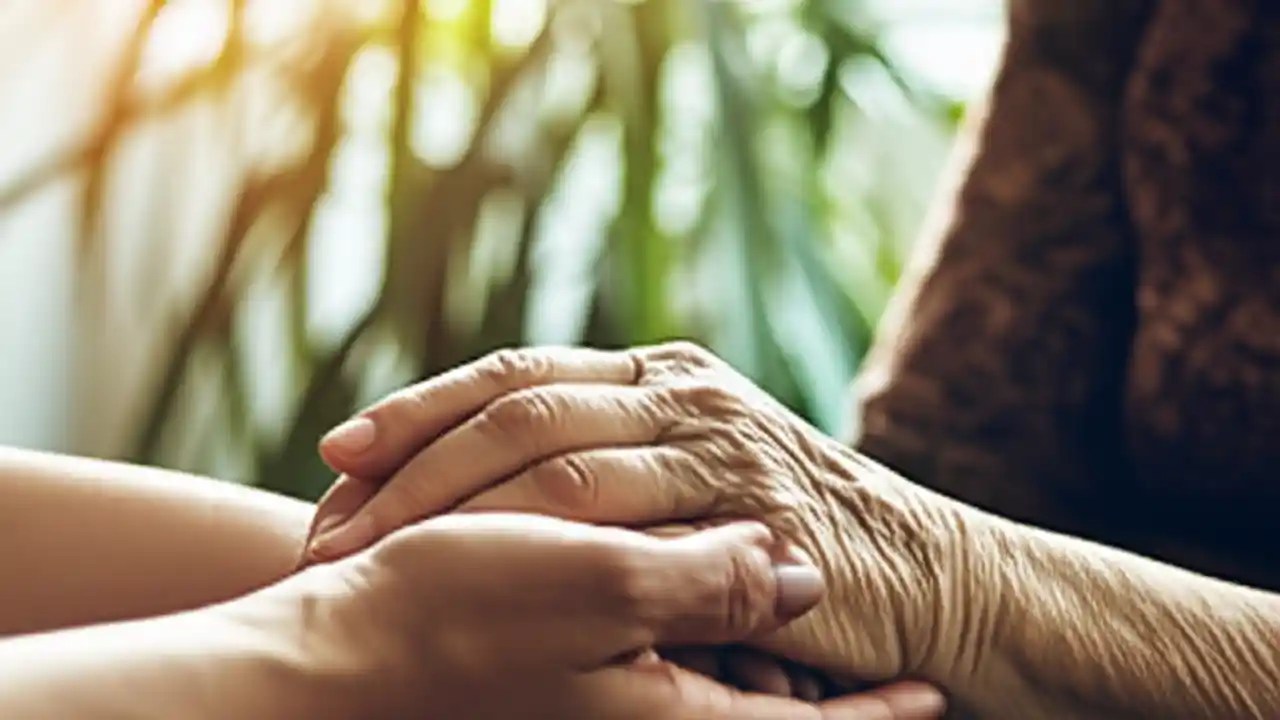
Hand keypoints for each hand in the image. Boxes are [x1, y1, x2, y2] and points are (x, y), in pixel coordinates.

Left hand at [304, 344, 989, 691]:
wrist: (929, 581)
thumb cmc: (791, 531)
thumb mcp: (694, 473)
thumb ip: (612, 459)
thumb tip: (484, 476)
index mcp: (661, 374)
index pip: (516, 374)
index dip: (421, 407)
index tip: (336, 451)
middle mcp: (684, 396)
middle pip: (519, 410)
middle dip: (413, 465)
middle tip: (329, 521)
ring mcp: (721, 450)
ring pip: (557, 464)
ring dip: (452, 511)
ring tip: (371, 560)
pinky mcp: (750, 518)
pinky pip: (629, 532)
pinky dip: (544, 558)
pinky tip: (479, 591)